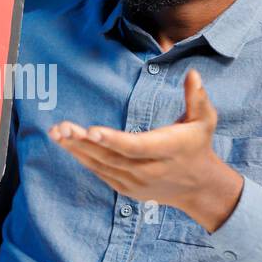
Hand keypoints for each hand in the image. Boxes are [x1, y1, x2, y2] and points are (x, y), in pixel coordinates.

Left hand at [48, 68, 244, 231]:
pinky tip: (67, 144)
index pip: (136, 147)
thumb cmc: (197, 145)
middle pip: (111, 157)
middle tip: (61, 127)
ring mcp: (136, 182)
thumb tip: (191, 73)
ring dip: (76, 149)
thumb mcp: (204, 120)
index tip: (90, 130)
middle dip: (83, 142)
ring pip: (102, 166)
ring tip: (56, 133)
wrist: (198, 187)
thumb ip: (197, 97)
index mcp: (167, 150)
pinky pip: (100, 172)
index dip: (112, 140)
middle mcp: (149, 170)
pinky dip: (83, 158)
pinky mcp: (126, 188)